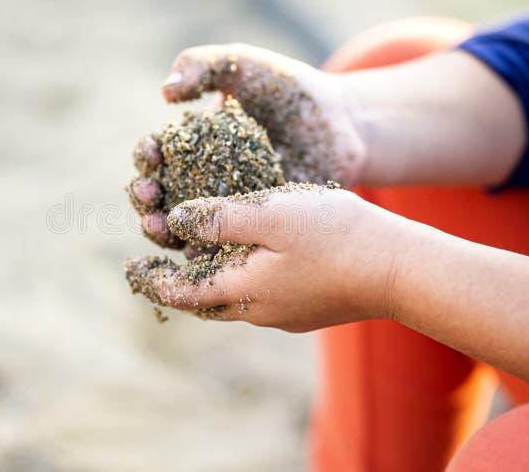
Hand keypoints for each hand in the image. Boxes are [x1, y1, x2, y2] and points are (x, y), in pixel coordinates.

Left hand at [124, 184, 412, 331]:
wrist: (399, 269)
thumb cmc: (336, 236)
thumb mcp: (270, 215)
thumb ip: (219, 218)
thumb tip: (175, 221)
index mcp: (241, 289)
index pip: (180, 292)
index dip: (151, 280)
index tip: (129, 269)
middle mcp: (258, 310)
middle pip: (203, 300)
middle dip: (175, 283)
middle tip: (156, 265)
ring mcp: (285, 313)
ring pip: (232, 298)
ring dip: (209, 279)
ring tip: (198, 258)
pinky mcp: (308, 307)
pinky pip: (260, 294)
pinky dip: (241, 277)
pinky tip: (249, 258)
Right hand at [130, 43, 368, 252]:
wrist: (341, 121)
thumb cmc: (286, 88)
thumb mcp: (240, 64)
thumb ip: (202, 66)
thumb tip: (166, 91)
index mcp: (191, 143)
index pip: (157, 153)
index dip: (148, 155)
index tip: (152, 153)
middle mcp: (202, 178)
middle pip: (162, 195)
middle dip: (146, 196)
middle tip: (148, 194)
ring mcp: (227, 206)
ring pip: (186, 225)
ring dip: (165, 230)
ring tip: (160, 227)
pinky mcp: (253, 227)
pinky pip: (225, 244)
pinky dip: (207, 250)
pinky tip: (198, 250)